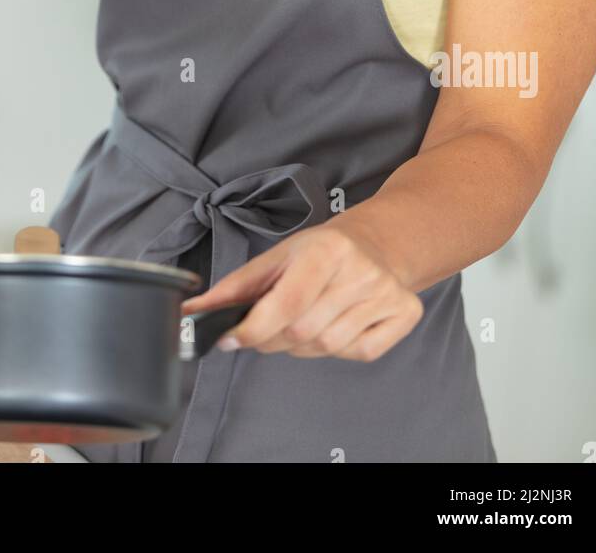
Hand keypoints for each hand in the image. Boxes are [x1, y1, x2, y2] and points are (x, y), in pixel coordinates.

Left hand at [181, 220, 423, 360]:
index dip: (254, 329)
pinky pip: (360, 352)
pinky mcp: (404, 313)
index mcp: (326, 249)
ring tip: (305, 321)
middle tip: (269, 327)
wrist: (378, 242)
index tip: (229, 339)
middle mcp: (360, 270)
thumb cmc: (320, 252)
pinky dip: (340, 349)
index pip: (286, 303)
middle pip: (304, 332)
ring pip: (328, 347)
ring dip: (303, 345)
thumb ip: (234, 288)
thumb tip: (191, 312)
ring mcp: (386, 293)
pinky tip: (337, 324)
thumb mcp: (276, 257)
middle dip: (275, 338)